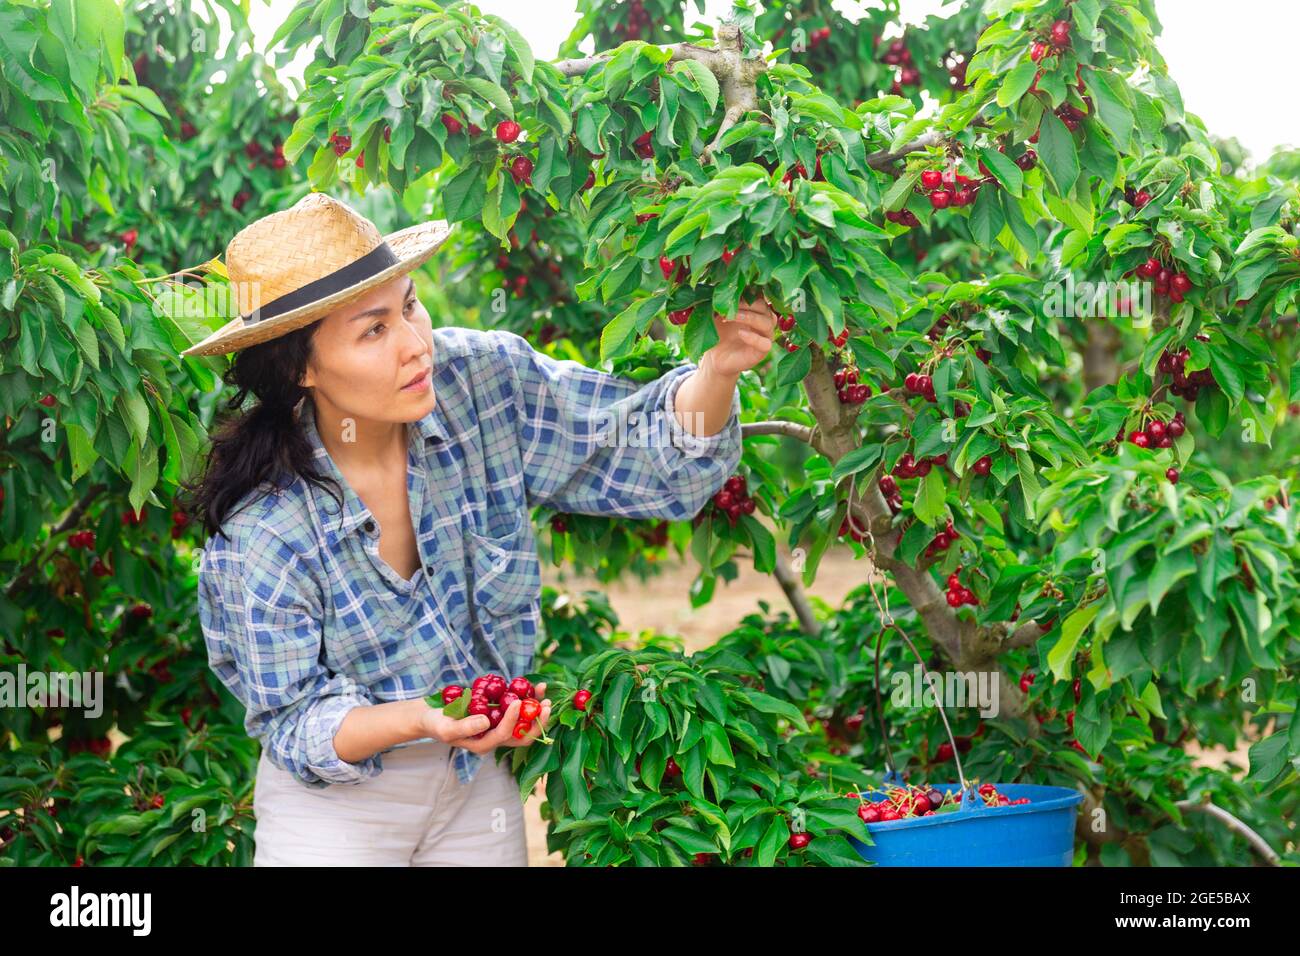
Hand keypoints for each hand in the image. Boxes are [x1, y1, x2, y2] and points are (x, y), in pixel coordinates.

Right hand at [417, 682, 551, 753]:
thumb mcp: (446, 728)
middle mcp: (495, 737)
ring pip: (523, 719)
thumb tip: (486, 721)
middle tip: (546, 702)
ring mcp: (497, 725)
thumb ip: (465, 727)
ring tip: (543, 688)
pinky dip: (525, 695)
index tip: (518, 701)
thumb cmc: (436, 724)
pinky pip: (516, 706)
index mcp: (484, 744)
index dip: (514, 719)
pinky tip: (531, 684)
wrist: (430, 715)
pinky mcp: (497, 713)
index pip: (504, 734)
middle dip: (538, 719)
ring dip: (535, 705)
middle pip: (522, 733)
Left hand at [703, 298, 776, 377]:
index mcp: (756, 309)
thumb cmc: (718, 332)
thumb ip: (724, 301)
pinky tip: (740, 333)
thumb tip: (723, 287)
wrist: (714, 356)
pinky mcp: (762, 352)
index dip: (748, 292)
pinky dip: (754, 337)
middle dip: (747, 304)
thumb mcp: (718, 313)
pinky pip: (765, 344)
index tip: (732, 291)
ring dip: (750, 317)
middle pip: (765, 307)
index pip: (760, 295)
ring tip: (731, 317)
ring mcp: (765, 336)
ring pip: (768, 322)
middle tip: (730, 305)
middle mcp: (764, 321)